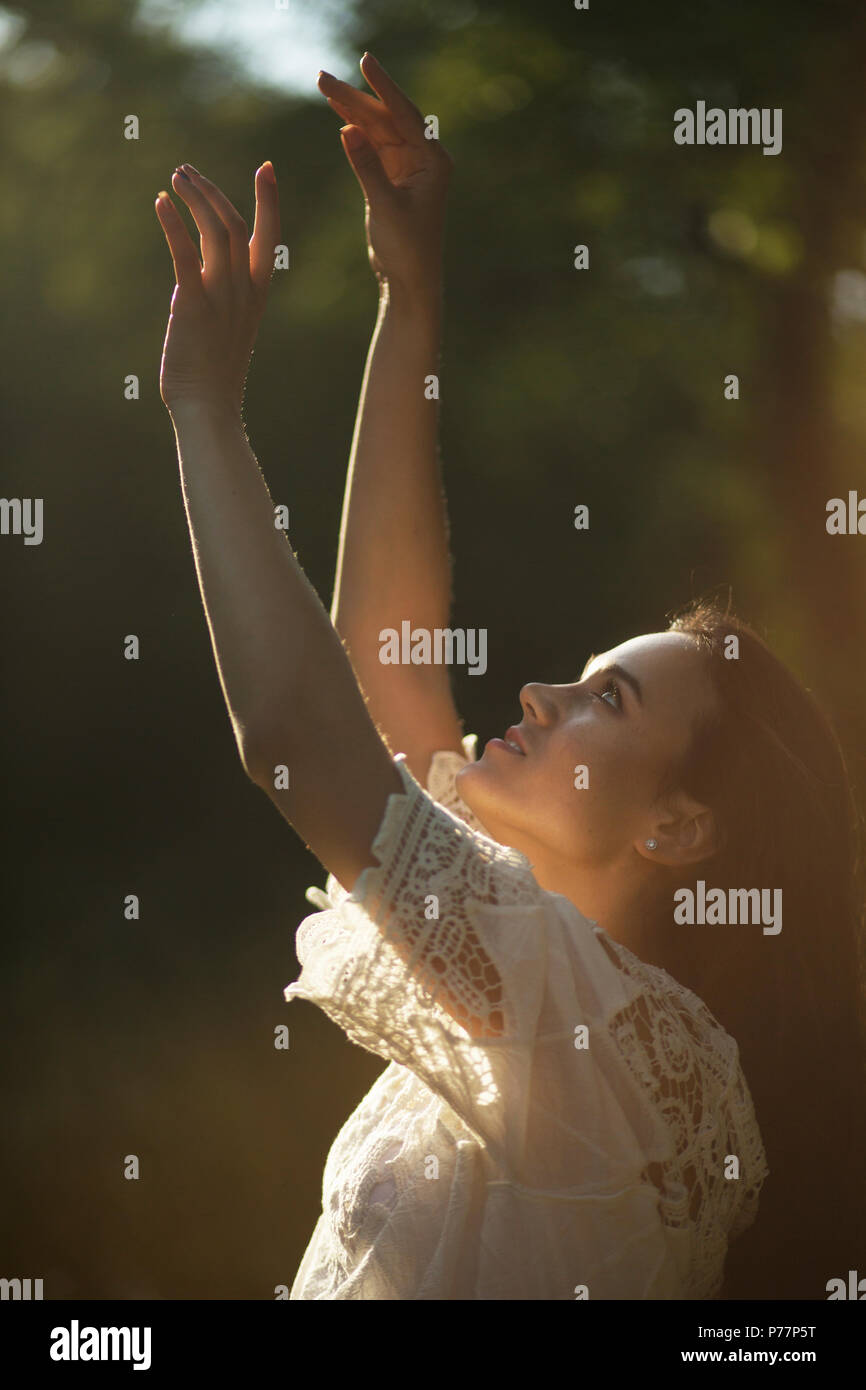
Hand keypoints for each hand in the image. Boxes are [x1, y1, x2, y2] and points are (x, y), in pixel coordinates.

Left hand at [155, 162, 280, 415]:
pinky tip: (161, 203)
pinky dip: (173, 223)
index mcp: (257, 294)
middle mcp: (243, 290)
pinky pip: (185, 254)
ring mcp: (221, 297)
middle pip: (234, 223)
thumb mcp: (229, 325)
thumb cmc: (215, 372)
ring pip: (215, 230)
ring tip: (175, 178)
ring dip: (195, 198)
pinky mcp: (193, 305)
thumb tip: (199, 272)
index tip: (267, 167)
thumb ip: (222, 294)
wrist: (209, 406)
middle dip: (212, 191)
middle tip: (187, 171)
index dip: (269, 201)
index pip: (269, 237)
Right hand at [318, 53, 452, 295]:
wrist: (410, 280)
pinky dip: (355, 132)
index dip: (383, 87)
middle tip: (323, 77)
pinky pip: (372, 145)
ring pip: (376, 129)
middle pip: (386, 117)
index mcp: (434, 161)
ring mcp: (408, 165)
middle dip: (356, 97)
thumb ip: (366, 166)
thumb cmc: (406, 247)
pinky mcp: (393, 176)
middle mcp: (424, 158)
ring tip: (323, 87)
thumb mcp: (385, 205)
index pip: (405, 114)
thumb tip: (347, 127)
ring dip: (351, 110)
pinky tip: (338, 113)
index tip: (364, 62)